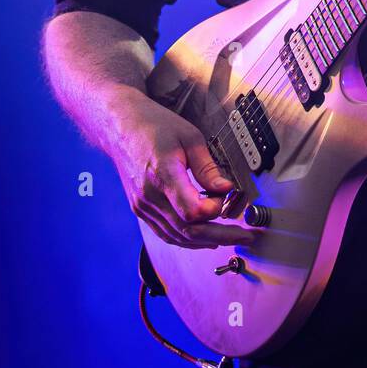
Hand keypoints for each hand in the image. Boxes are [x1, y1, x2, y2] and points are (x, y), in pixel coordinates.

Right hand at [104, 87, 250, 249]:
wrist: (120, 127)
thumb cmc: (154, 126)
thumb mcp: (189, 137)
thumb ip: (208, 167)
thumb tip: (226, 189)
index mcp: (163, 174)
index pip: (191, 211)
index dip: (214, 209)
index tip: (225, 194)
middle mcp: (149, 196)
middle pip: (188, 230)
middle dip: (221, 236)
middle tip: (245, 235)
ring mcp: (143, 206)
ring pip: (177, 237)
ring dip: (206, 241)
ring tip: (230, 236)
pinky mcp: (140, 209)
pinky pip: (165, 233)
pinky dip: (187, 239)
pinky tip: (205, 237)